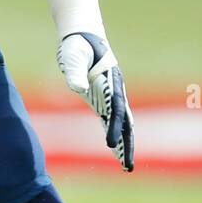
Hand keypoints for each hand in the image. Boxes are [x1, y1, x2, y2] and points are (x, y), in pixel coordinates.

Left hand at [58, 32, 133, 171]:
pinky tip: (115, 152)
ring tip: (126, 167)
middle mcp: (116, 91)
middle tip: (128, 167)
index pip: (115, 109)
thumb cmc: (78, 45)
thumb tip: (78, 88)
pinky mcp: (102, 100)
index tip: (111, 145)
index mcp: (111, 81)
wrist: (83, 35)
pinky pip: (111, 122)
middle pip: (126, 122)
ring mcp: (111, 96)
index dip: (114, 127)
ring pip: (122, 125)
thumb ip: (75, 71)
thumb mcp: (73, 56)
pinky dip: (115, 136)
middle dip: (128, 145)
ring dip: (124, 145)